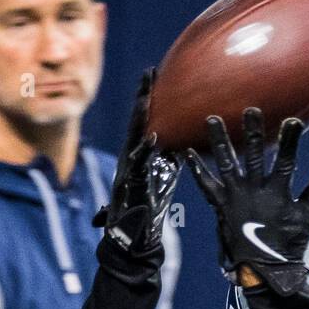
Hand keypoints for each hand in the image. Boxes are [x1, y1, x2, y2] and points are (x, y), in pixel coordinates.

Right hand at [92, 68, 180, 254]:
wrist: (132, 236)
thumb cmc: (146, 207)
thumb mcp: (161, 175)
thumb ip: (167, 157)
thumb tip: (180, 141)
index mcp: (138, 153)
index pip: (144, 119)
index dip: (147, 96)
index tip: (153, 73)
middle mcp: (130, 156)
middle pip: (137, 120)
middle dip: (142, 96)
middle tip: (149, 72)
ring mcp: (128, 168)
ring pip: (135, 137)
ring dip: (141, 116)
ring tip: (147, 96)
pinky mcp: (131, 183)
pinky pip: (139, 163)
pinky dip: (146, 150)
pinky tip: (154, 138)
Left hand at [184, 108, 308, 296]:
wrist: (264, 268)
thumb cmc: (289, 243)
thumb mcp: (308, 214)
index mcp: (277, 191)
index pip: (286, 159)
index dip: (289, 139)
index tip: (292, 120)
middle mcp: (254, 189)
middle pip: (255, 154)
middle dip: (253, 131)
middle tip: (250, 109)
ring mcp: (235, 196)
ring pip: (227, 163)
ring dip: (220, 140)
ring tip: (211, 119)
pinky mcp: (221, 205)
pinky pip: (206, 185)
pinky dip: (197, 169)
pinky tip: (187, 153)